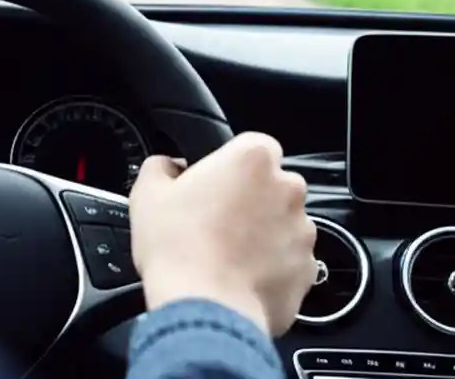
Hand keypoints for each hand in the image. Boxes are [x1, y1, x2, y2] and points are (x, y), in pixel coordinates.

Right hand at [128, 132, 316, 335]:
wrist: (205, 309)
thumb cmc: (178, 248)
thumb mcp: (147, 193)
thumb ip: (160, 166)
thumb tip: (167, 167)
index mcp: (253, 158)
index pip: (252, 145)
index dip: (229, 165)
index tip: (212, 183)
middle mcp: (287, 190)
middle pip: (270, 184)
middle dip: (247, 199)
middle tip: (213, 221)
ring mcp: (303, 231)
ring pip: (282, 223)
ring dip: (260, 233)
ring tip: (224, 254)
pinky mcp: (307, 270)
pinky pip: (288, 260)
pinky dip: (270, 266)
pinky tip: (239, 276)